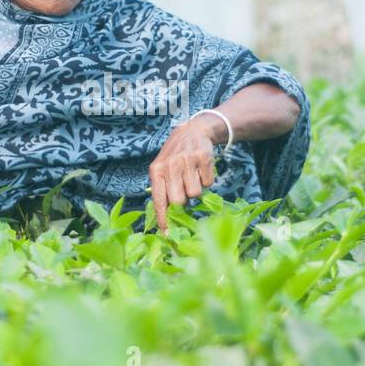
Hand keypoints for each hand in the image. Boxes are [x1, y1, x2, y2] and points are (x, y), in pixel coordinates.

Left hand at [148, 113, 224, 231]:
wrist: (193, 131)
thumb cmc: (175, 156)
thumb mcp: (162, 168)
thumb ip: (163, 190)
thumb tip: (168, 219)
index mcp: (156, 170)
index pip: (158, 200)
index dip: (163, 219)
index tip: (167, 234)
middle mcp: (170, 165)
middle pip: (179, 201)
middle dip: (183, 201)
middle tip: (184, 190)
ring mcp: (187, 161)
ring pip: (195, 193)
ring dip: (196, 189)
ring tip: (192, 176)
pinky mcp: (203, 158)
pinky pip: (208, 183)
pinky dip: (206, 180)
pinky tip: (200, 169)